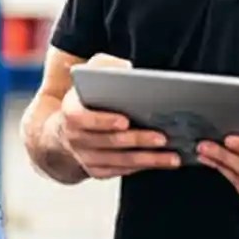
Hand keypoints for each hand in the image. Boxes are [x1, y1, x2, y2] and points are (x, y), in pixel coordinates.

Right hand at [56, 54, 180, 178]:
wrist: (66, 129)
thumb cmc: (86, 97)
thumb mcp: (90, 75)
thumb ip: (104, 67)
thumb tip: (125, 68)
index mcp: (71, 112)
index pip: (83, 119)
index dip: (104, 121)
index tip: (125, 121)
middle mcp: (75, 138)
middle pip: (109, 142)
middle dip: (138, 140)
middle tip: (162, 138)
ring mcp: (86, 158)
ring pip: (120, 161)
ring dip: (148, 159)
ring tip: (172, 156)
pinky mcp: (97, 170)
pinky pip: (122, 171)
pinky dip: (143, 167)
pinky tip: (163, 161)